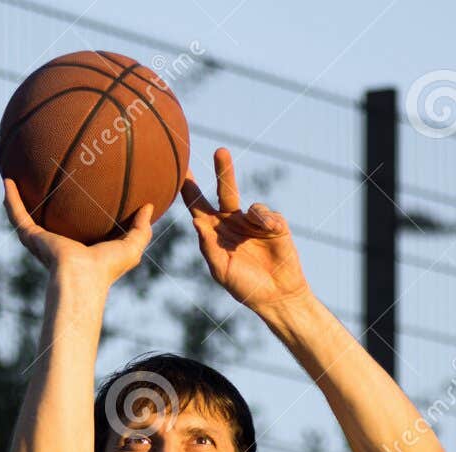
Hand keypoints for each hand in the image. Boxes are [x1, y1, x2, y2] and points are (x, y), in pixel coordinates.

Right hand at [3, 179, 153, 286]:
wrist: (84, 278)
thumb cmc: (107, 268)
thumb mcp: (132, 246)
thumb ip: (142, 227)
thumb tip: (149, 206)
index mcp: (76, 246)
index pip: (72, 227)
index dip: (71, 212)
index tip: (73, 192)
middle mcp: (55, 242)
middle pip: (44, 219)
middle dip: (39, 203)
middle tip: (39, 181)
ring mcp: (40, 240)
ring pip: (23, 216)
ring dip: (16, 199)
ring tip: (11, 179)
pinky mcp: (31, 237)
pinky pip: (17, 214)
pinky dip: (11, 198)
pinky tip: (7, 179)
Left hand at [182, 148, 310, 312]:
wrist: (276, 295)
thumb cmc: (244, 286)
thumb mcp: (220, 269)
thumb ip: (208, 246)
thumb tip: (196, 222)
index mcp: (215, 232)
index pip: (199, 206)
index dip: (189, 189)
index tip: (179, 171)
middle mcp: (233, 221)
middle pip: (226, 190)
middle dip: (224, 170)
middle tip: (220, 150)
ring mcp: (253, 221)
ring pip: (250, 204)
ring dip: (252, 217)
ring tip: (257, 234)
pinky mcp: (274, 224)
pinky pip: (266, 214)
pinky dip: (266, 221)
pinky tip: (270, 233)